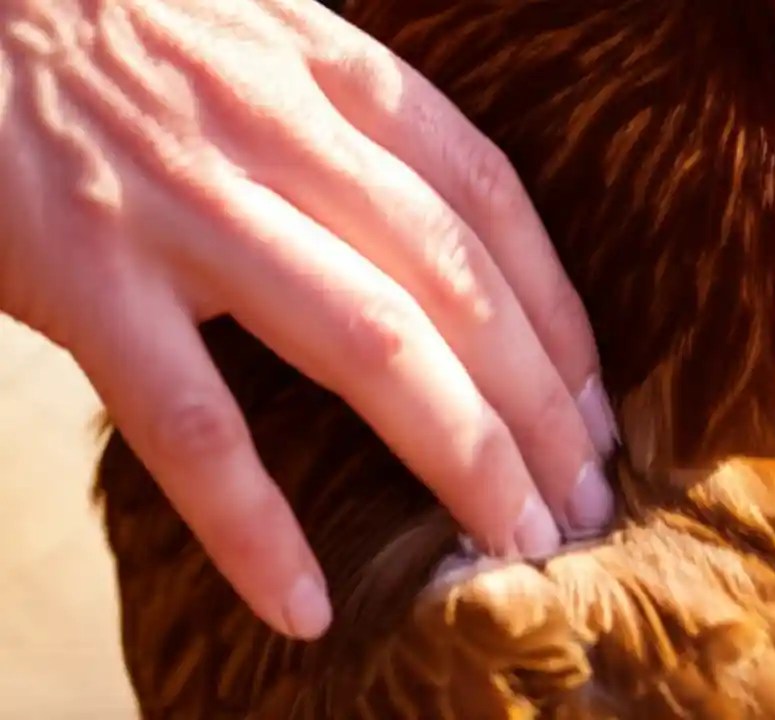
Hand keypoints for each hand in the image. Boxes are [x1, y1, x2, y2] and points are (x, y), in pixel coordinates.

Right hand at [0, 0, 615, 639]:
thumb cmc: (113, 19)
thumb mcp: (257, 37)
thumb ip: (346, 121)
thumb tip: (436, 235)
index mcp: (331, 72)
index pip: (492, 206)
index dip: (563, 317)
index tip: (598, 405)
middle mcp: (283, 133)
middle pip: (462, 290)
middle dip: (544, 409)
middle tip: (590, 498)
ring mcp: (188, 205)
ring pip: (373, 349)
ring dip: (464, 458)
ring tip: (521, 541)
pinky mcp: (85, 273)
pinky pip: (193, 423)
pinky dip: (252, 525)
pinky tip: (303, 603)